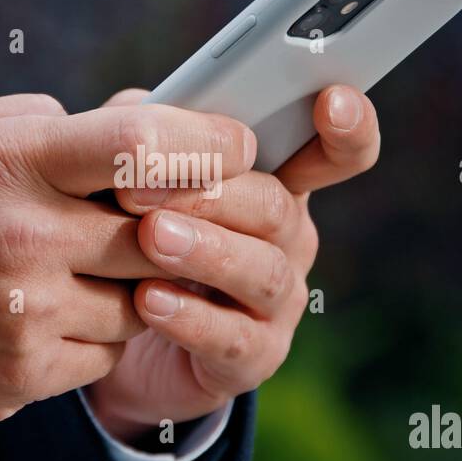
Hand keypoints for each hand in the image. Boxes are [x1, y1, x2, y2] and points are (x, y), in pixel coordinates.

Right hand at [0, 94, 255, 426]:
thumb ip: (42, 122)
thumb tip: (122, 122)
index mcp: (15, 162)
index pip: (144, 146)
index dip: (208, 143)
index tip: (236, 145)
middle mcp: (28, 238)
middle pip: (162, 233)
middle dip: (183, 225)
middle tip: (182, 216)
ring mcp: (26, 313)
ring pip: (142, 303)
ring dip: (136, 286)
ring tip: (91, 268)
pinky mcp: (21, 373)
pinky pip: (103, 354)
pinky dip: (96, 333)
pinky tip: (58, 312)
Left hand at [85, 86, 379, 441]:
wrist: (114, 329)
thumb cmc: (133, 229)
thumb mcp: (137, 169)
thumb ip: (148, 130)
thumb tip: (145, 112)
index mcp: (276, 180)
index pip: (338, 151)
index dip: (347, 128)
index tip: (331, 101)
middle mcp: (290, 240)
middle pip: (277, 207)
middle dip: (214, 193)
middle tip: (144, 186)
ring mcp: (277, 302)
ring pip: (262, 272)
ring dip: (206, 251)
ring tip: (152, 238)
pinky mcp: (252, 358)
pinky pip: (232, 338)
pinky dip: (190, 317)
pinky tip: (148, 300)